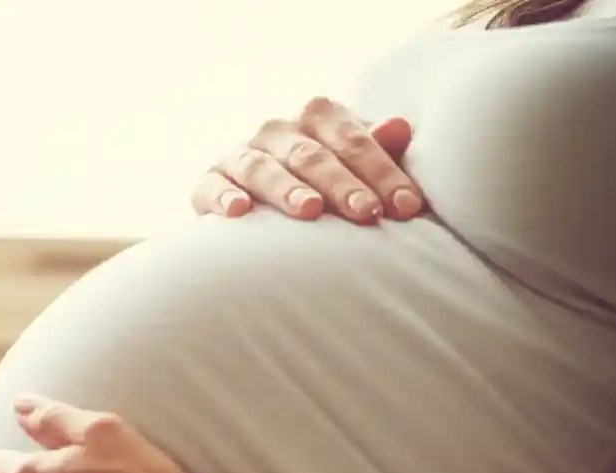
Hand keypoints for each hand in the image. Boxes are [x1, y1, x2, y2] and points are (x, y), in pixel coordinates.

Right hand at [190, 96, 422, 224]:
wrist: (263, 200)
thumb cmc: (325, 184)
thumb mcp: (356, 165)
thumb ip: (379, 150)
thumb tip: (399, 127)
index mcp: (317, 117)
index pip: (354, 141)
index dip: (383, 173)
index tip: (406, 207)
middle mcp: (277, 130)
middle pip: (311, 154)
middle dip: (341, 184)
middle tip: (366, 212)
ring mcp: (240, 154)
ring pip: (262, 167)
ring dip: (286, 188)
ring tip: (310, 210)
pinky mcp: (209, 181)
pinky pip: (211, 185)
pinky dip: (223, 196)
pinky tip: (238, 211)